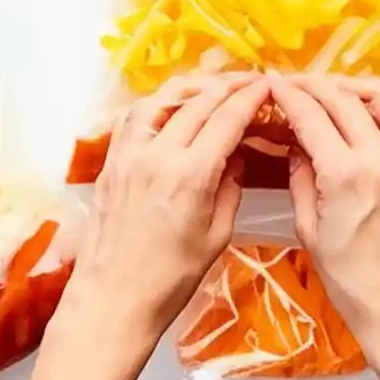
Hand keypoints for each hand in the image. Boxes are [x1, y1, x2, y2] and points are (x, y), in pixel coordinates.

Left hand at [32, 73, 268, 379]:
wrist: (113, 299)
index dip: (250, 97)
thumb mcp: (216, 236)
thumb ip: (230, 188)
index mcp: (189, 176)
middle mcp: (157, 155)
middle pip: (197, 102)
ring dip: (191, 86)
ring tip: (213, 85)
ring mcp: (129, 155)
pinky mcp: (111, 163)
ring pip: (161, 100)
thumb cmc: (170, 280)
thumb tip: (237, 155)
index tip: (268, 85)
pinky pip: (135, 118)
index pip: (226, 119)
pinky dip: (158, 103)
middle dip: (228, 85)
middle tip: (250, 80)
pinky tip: (171, 105)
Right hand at [272, 74, 379, 379]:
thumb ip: (302, 181)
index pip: (311, 116)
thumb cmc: (351, 282)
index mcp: (345, 175)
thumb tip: (298, 148)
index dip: (288, 95)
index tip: (273, 83)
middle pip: (346, 100)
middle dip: (316, 85)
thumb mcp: (310, 231)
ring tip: (339, 89)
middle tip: (295, 83)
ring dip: (361, 86)